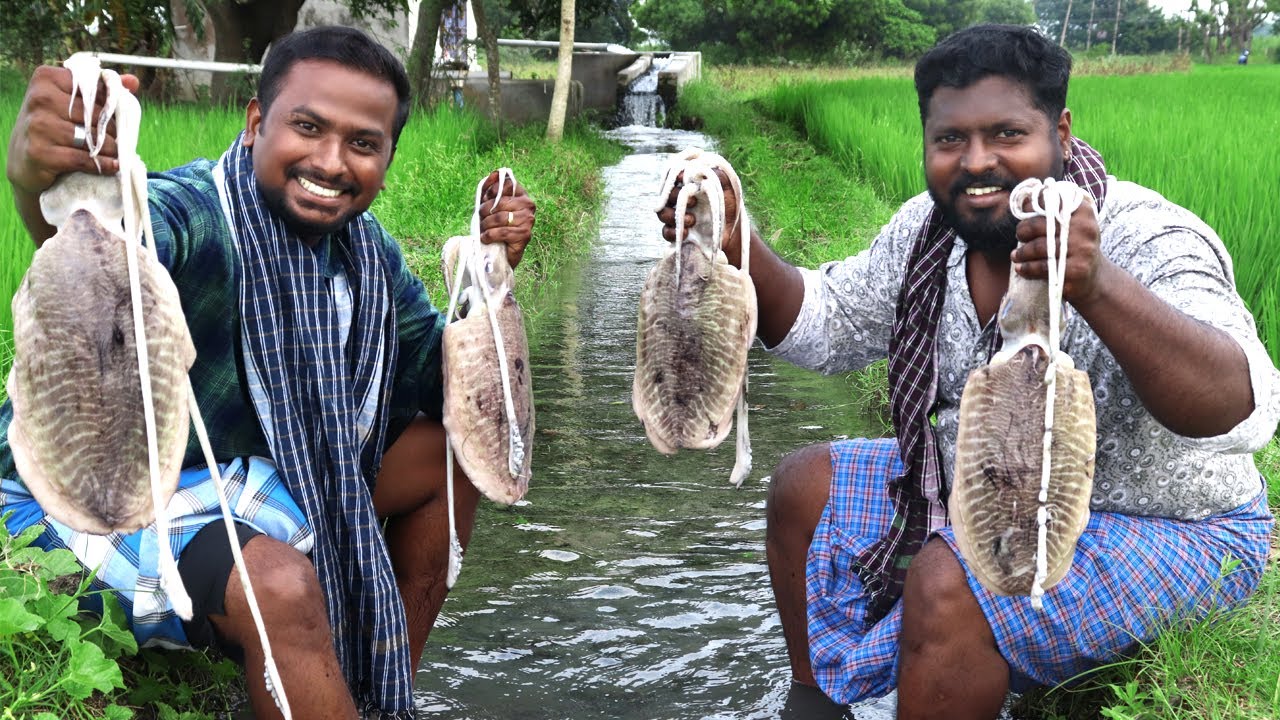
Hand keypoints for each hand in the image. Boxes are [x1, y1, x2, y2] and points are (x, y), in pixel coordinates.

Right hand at [6, 65, 141, 196]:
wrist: (26, 161)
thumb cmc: (55, 127)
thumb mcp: (72, 103)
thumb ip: (101, 91)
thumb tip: (133, 81)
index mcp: (47, 78)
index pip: (95, 89)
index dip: (111, 104)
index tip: (116, 116)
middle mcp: (40, 98)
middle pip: (96, 115)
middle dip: (114, 130)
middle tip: (122, 140)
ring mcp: (38, 125)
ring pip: (91, 138)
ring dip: (111, 149)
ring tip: (117, 153)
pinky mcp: (39, 152)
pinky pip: (82, 158)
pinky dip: (102, 164)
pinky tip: (113, 166)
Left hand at [476, 170, 535, 268]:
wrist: (501, 252)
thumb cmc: (495, 226)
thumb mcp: (489, 205)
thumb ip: (491, 188)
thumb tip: (495, 172)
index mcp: (521, 194)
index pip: (506, 184)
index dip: (491, 192)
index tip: (484, 200)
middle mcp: (529, 205)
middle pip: (500, 202)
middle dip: (485, 211)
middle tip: (481, 219)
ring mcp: (528, 220)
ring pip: (500, 217)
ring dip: (486, 224)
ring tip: (483, 229)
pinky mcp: (525, 235)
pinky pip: (502, 231)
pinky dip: (489, 235)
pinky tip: (486, 238)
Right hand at [654, 167, 743, 264]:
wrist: (733, 229)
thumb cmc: (729, 204)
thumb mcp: (728, 187)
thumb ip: (717, 175)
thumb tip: (700, 169)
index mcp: (688, 185)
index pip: (673, 177)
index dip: (675, 176)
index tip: (683, 178)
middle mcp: (679, 199)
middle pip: (665, 195)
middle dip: (674, 196)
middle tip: (693, 202)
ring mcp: (677, 216)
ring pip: (662, 213)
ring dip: (672, 215)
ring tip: (692, 220)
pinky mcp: (678, 233)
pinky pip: (666, 232)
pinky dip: (672, 232)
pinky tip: (687, 233)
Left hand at [1012, 192, 1109, 306]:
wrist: (1094, 278)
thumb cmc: (1075, 247)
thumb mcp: (1072, 225)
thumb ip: (1054, 212)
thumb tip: (1025, 200)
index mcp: (1084, 212)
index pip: (1051, 203)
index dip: (1032, 207)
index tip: (1023, 214)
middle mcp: (1085, 228)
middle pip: (1040, 225)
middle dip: (1023, 230)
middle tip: (1019, 235)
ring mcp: (1081, 250)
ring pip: (1038, 247)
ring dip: (1021, 252)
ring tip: (1015, 255)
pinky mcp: (1075, 270)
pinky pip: (1042, 267)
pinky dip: (1027, 268)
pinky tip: (1020, 268)